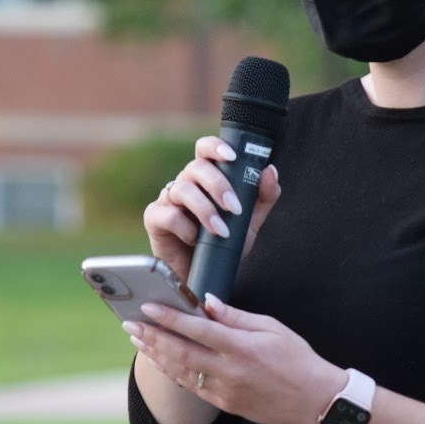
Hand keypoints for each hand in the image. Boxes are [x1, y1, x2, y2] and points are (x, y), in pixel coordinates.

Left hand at [124, 294, 346, 423]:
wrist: (314, 400)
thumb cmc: (296, 358)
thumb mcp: (271, 328)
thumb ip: (236, 316)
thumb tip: (207, 302)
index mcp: (241, 348)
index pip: (197, 329)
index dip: (169, 318)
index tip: (148, 307)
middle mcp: (229, 371)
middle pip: (180, 352)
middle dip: (152, 337)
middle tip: (130, 324)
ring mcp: (225, 391)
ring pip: (181, 372)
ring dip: (156, 355)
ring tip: (138, 340)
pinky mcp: (225, 404)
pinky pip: (191, 387)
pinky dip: (173, 373)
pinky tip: (161, 361)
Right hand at [143, 136, 280, 283]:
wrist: (205, 277)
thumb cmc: (224, 243)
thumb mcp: (250, 221)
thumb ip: (263, 197)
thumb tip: (270, 171)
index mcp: (206, 177)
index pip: (205, 149)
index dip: (215, 146)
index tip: (232, 156)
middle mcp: (186, 182)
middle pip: (196, 167)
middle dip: (218, 185)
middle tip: (235, 207)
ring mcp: (168, 199)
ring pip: (182, 189)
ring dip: (205, 209)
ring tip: (221, 230)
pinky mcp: (154, 219)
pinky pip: (168, 215)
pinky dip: (185, 227)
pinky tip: (195, 239)